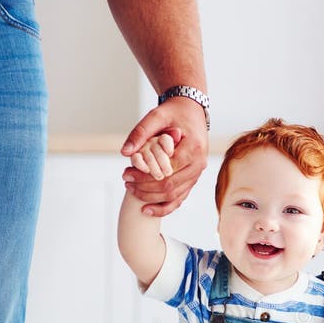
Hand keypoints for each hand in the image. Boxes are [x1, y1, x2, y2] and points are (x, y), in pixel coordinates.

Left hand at [121, 96, 208, 215]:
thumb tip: (124, 152)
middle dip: (145, 188)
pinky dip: (163, 208)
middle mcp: (199, 164)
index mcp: (194, 149)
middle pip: (169, 186)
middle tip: (126, 181)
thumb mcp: (157, 115)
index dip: (144, 176)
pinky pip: (179, 199)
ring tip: (131, 189)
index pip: (166, 171)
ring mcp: (197, 174)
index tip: (125, 172)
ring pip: (173, 196)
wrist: (191, 111)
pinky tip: (146, 210)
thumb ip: (140, 132)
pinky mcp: (192, 179)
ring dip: (151, 197)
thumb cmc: (175, 112)